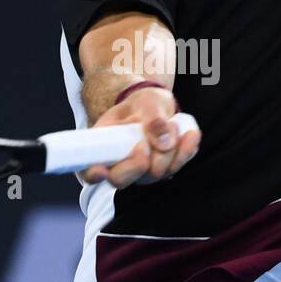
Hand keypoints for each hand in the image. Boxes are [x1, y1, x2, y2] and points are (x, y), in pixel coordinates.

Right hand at [79, 86, 201, 187]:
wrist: (158, 106)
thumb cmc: (143, 103)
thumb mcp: (147, 102)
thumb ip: (153, 119)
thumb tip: (163, 143)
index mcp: (103, 147)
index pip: (89, 170)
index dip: (93, 174)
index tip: (101, 170)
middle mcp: (119, 164)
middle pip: (122, 180)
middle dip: (139, 163)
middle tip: (147, 142)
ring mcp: (141, 171)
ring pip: (155, 175)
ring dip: (169, 150)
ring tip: (172, 123)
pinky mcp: (163, 170)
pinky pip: (176, 167)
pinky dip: (186, 150)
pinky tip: (191, 134)